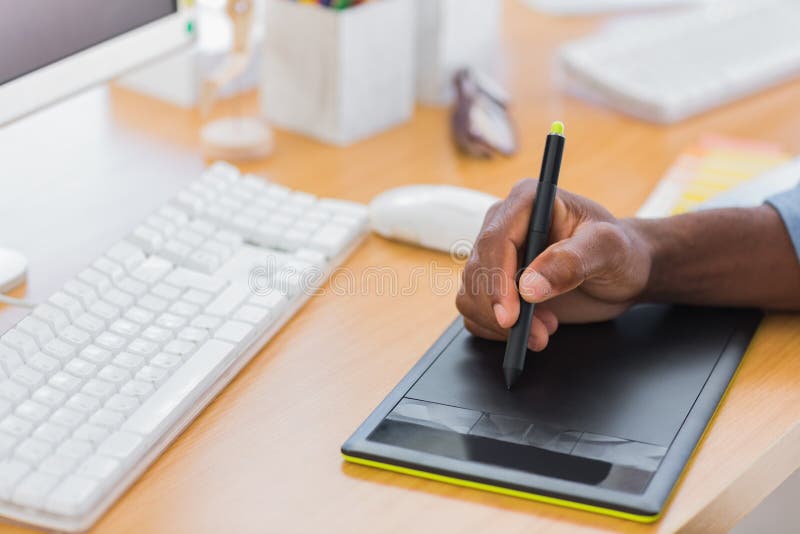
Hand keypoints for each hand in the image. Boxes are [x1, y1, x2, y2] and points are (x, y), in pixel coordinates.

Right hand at [456, 179, 651, 350]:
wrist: (623, 272)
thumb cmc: (620, 251)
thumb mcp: (608, 249)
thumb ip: (571, 262)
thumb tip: (528, 287)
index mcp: (526, 201)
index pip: (494, 240)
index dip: (496, 281)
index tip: (510, 317)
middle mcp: (503, 224)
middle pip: (477, 271)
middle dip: (503, 311)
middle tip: (538, 334)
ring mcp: (496, 255)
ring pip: (470, 294)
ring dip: (500, 324)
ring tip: (542, 331)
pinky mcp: (494, 283)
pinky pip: (474, 311)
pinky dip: (496, 330)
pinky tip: (531, 329)